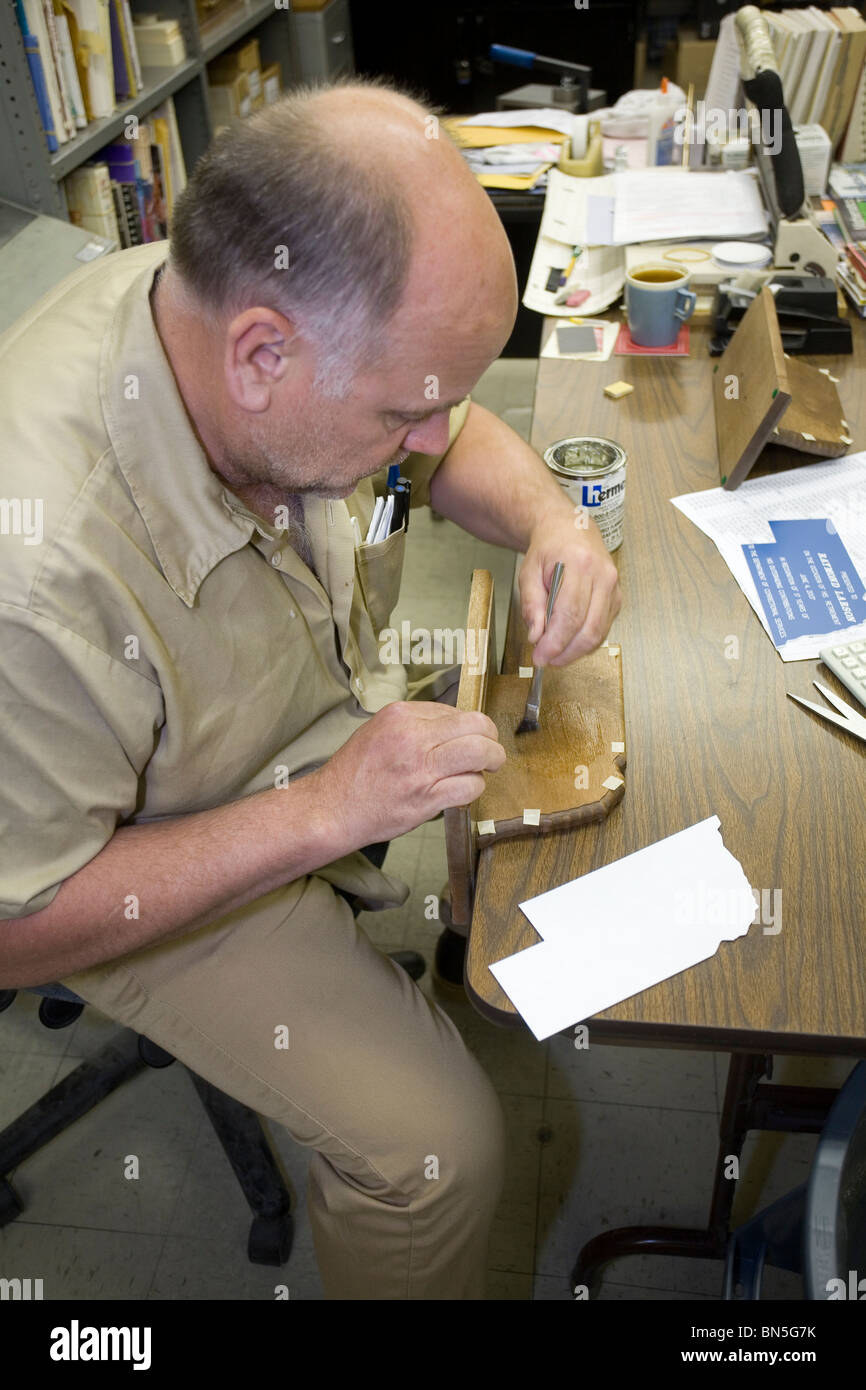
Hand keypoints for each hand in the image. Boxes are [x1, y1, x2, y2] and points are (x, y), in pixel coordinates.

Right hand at [312, 701, 504, 845]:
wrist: (333, 808)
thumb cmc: (355, 773)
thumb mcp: (378, 731)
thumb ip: (413, 725)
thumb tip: (452, 726)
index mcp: (400, 715)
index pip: (453, 711)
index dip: (466, 725)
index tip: (467, 738)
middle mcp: (412, 736)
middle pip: (476, 725)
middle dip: (491, 737)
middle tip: (492, 750)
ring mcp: (421, 767)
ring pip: (480, 752)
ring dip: (493, 759)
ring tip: (491, 767)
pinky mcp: (427, 797)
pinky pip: (471, 786)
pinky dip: (476, 787)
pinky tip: (466, 790)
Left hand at [520, 510, 620, 666]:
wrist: (571, 530)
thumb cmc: (549, 549)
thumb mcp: (528, 572)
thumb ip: (531, 605)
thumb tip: (536, 636)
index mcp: (579, 565)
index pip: (570, 615)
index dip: (555, 643)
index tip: (540, 657)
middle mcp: (603, 576)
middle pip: (589, 629)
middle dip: (566, 652)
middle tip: (546, 660)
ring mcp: (614, 588)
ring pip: (599, 633)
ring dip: (576, 651)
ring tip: (555, 653)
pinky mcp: (617, 599)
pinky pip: (603, 629)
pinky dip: (585, 642)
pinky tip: (569, 643)